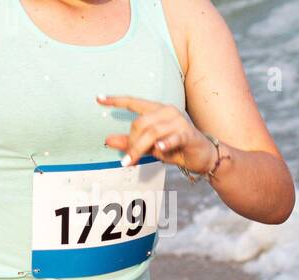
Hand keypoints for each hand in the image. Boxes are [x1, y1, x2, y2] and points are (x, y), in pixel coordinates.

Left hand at [99, 95, 217, 173]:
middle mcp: (167, 111)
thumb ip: (129, 142)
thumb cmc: (173, 148)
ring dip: (139, 148)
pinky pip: (173, 137)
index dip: (116, 100)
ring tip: (131, 161)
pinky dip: (165, 143)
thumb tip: (107, 140)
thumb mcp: (147, 146)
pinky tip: (160, 147)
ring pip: (152, 132)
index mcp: (156, 111)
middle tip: (127, 160)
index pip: (134, 102)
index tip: (98, 98)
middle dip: (130, 143)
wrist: (200, 156)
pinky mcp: (188, 134)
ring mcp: (179, 121)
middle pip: (140, 123)